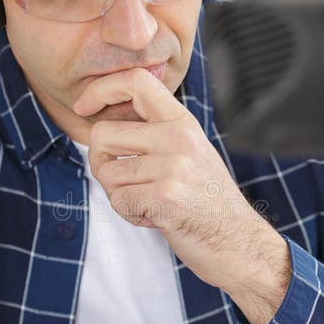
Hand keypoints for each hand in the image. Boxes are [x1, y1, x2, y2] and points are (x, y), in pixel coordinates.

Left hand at [73, 67, 290, 322]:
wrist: (239, 243)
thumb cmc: (207, 201)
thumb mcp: (190, 152)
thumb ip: (156, 131)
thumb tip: (102, 120)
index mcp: (182, 121)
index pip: (136, 81)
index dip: (100, 89)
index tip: (83, 108)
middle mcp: (178, 138)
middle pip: (102, 134)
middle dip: (101, 162)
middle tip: (124, 181)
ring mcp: (173, 167)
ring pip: (106, 173)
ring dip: (119, 195)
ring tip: (149, 202)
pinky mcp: (165, 198)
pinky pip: (118, 201)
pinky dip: (130, 214)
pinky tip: (155, 217)